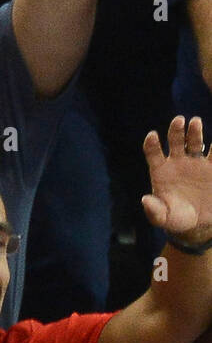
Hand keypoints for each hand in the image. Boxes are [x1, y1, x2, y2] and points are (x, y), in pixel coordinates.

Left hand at [141, 116, 211, 241]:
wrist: (198, 222)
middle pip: (175, 141)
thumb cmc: (176, 217)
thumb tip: (145, 200)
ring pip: (194, 142)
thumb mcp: (164, 217)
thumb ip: (154, 210)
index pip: (153, 152)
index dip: (152, 144)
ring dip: (195, 132)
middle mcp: (177, 162)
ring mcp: (195, 163)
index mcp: (161, 170)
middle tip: (179, 120)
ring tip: (195, 122)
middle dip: (176, 130)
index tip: (152, 135)